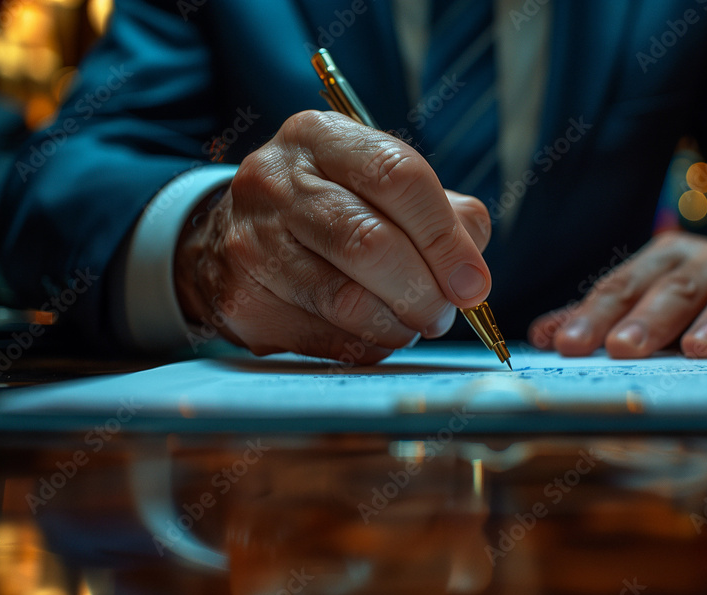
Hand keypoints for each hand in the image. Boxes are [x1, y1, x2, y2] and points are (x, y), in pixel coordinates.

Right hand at [174, 111, 491, 362]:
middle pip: (372, 244)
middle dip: (425, 291)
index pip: (397, 176)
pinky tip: (369, 331)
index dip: (444, 237)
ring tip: (411, 323)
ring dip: (398, 325)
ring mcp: (253, 241)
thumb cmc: (331, 208)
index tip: (472, 283)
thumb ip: (442, 215)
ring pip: (349, 301)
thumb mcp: (381, 185)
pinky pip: (326, 337)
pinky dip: (365, 344)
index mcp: (321, 137)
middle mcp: (277, 181)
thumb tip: (471, 273)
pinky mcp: (245, 299)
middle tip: (443, 312)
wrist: (234, 237)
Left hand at [528, 230, 706, 360]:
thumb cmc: (697, 292)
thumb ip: (600, 316)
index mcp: (661, 261)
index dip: (594, 315)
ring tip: (700, 349)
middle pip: (672, 290)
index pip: (622, 287)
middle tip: (623, 349)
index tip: (567, 345)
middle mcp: (704, 262)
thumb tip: (541, 336)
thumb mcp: (649, 294)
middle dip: (646, 320)